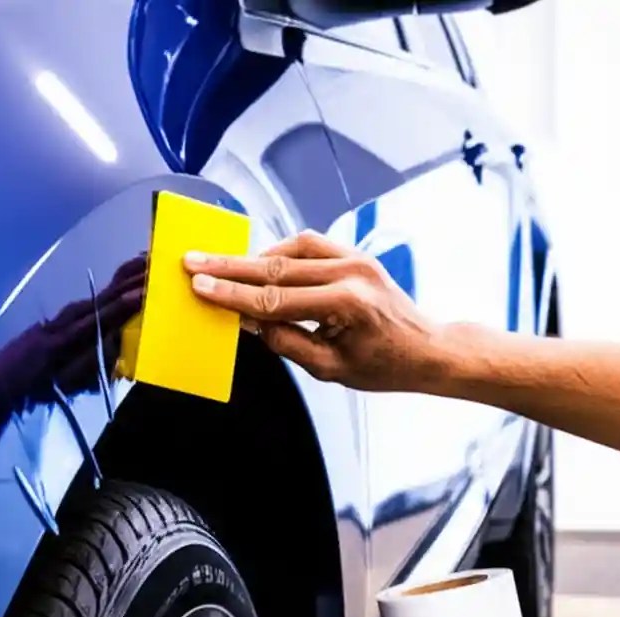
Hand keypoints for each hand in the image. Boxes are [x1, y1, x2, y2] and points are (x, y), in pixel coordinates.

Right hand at [183, 230, 448, 392]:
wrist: (426, 348)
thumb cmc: (385, 365)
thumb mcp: (328, 368)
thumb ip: (285, 341)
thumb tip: (247, 320)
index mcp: (346, 304)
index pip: (274, 298)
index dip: (232, 294)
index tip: (201, 286)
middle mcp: (350, 273)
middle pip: (275, 267)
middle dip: (229, 266)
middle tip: (194, 262)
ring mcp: (354, 258)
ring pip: (288, 251)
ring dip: (251, 258)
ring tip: (219, 265)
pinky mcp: (354, 253)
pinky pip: (308, 244)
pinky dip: (279, 252)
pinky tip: (259, 262)